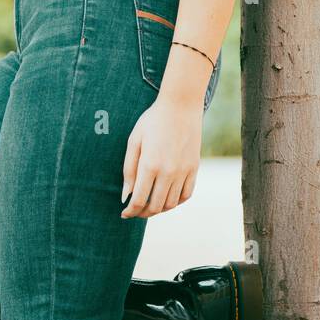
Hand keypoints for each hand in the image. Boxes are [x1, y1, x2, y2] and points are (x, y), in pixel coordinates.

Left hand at [120, 94, 201, 217]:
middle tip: (135, 211)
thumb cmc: (152, 121)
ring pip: (171, 204)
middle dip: (142, 213)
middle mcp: (168, 172)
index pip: (139, 200)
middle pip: (155, 206)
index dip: (130, 211)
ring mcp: (183, 171)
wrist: (180, 106)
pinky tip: (167, 197)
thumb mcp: (134, 141)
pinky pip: (186, 195)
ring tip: (150, 204)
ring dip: (159, 209)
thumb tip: (126, 196)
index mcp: (149, 165)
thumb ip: (129, 170)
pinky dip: (176, 202)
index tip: (124, 213)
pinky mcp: (194, 168)